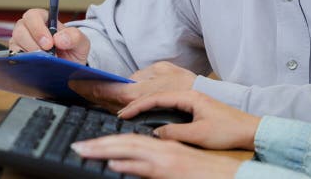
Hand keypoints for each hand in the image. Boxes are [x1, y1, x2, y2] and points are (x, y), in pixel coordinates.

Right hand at [9, 8, 89, 63]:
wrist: (69, 67)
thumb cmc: (72, 50)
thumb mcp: (81, 42)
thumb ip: (75, 36)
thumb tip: (60, 38)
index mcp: (44, 19)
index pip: (33, 16)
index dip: (38, 28)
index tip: (49, 43)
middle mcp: (29, 28)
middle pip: (20, 29)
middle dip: (33, 43)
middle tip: (47, 54)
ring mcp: (20, 42)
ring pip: (15, 44)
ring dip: (30, 54)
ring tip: (44, 61)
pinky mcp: (16, 56)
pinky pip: (14, 57)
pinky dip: (24, 62)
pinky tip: (36, 66)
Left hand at [69, 62, 197, 111]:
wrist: (201, 100)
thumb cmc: (185, 84)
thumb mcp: (163, 69)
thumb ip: (142, 74)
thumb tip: (128, 78)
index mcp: (134, 92)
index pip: (104, 89)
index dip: (86, 85)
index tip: (72, 80)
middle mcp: (132, 105)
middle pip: (103, 100)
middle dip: (87, 93)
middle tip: (72, 86)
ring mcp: (136, 112)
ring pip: (110, 107)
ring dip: (95, 99)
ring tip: (83, 91)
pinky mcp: (142, 115)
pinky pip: (120, 110)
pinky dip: (108, 104)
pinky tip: (102, 101)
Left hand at [71, 134, 241, 178]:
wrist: (233, 168)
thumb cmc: (208, 167)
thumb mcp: (180, 160)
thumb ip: (160, 157)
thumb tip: (136, 161)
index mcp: (165, 146)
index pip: (131, 139)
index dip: (109, 141)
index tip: (89, 144)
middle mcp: (164, 149)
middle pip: (125, 143)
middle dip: (99, 145)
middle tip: (77, 147)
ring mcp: (167, 160)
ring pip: (131, 150)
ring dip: (106, 151)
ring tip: (85, 151)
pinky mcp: (171, 170)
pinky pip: (146, 167)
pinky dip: (129, 164)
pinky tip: (114, 165)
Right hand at [119, 90, 260, 150]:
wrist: (249, 129)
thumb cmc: (227, 131)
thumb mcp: (198, 135)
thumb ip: (174, 132)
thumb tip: (154, 133)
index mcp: (190, 96)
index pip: (157, 97)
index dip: (138, 106)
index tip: (124, 115)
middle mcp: (190, 92)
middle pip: (158, 92)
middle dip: (137, 101)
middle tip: (121, 113)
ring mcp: (193, 96)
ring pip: (163, 94)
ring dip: (146, 100)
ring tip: (131, 109)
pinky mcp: (196, 102)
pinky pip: (171, 98)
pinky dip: (157, 101)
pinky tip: (151, 107)